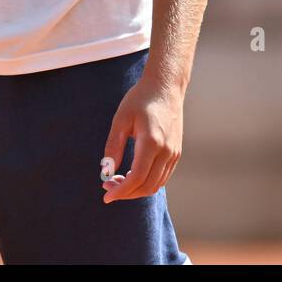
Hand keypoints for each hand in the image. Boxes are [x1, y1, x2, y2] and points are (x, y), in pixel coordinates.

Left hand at [100, 76, 184, 202]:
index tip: (106, 196)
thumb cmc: (140, 99)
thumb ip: (113, 147)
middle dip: (126, 193)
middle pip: (147, 186)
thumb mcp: (121, 119)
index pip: (136, 178)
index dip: (120, 191)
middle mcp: (167, 150)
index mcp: (152, 142)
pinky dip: (147, 183)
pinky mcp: (176, 152)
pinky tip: (133, 175)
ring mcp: (174, 152)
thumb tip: (106, 172)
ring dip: (136, 190)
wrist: (166, 86)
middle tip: (108, 187)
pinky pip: (163, 177)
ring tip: (118, 180)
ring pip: (156, 185)